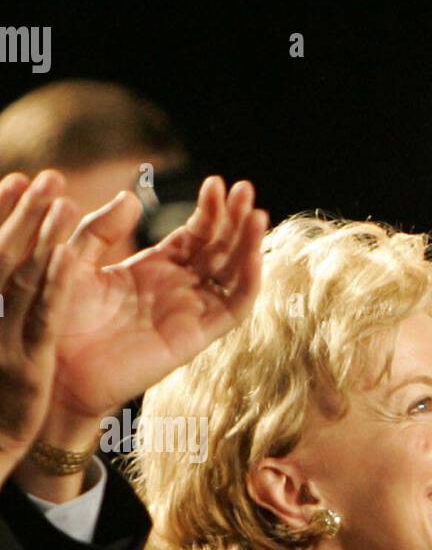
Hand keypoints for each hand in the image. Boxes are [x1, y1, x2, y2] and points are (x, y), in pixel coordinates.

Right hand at [0, 170, 83, 485]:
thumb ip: (7, 296)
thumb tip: (24, 263)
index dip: (1, 213)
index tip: (18, 179)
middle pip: (1, 253)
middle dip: (22, 213)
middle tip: (47, 178)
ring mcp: (0, 338)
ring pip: (20, 277)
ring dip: (40, 235)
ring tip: (61, 200)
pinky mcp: (24, 364)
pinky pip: (41, 317)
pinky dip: (54, 283)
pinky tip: (69, 256)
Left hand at [48, 175, 266, 432]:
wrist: (57, 365)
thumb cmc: (60, 317)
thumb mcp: (74, 258)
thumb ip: (100, 229)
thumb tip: (132, 198)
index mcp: (154, 269)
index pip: (196, 236)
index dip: (210, 211)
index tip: (215, 184)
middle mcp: (179, 290)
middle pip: (221, 251)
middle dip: (235, 220)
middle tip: (245, 189)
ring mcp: (190, 313)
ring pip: (234, 276)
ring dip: (249, 245)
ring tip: (256, 213)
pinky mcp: (196, 337)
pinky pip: (233, 309)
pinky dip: (249, 283)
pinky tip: (253, 254)